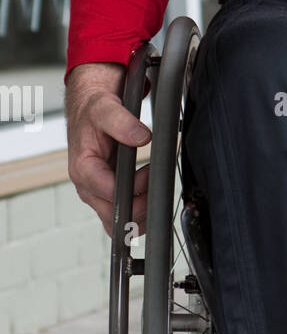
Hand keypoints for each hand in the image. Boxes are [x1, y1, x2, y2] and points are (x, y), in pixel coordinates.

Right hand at [66, 63, 151, 235]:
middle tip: (156, 185)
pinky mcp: (107, 196)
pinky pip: (124, 216)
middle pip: (113, 217)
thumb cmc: (91, 112)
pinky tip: (151, 197)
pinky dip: (140, 213)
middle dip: (140, 206)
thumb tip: (141, 137)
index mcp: (83, 169)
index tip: (149, 172)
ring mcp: (97, 194)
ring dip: (141, 215)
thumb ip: (122, 122)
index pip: (109, 193)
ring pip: (118, 223)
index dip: (134, 187)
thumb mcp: (105, 109)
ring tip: (155, 190)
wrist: (89, 110)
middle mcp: (88, 187)